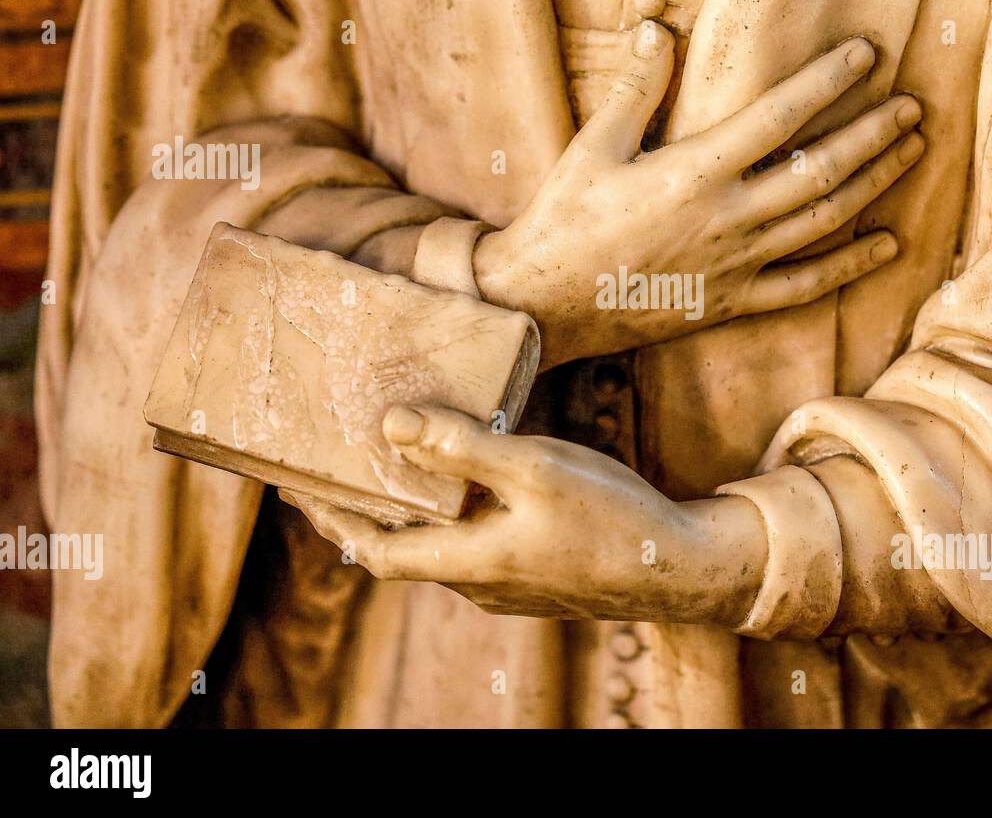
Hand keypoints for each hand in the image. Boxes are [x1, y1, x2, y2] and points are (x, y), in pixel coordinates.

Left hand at [282, 404, 768, 624]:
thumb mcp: (535, 468)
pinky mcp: (537, 575)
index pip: (375, 551)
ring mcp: (510, 584)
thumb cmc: (611, 518)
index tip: (293, 486)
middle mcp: (481, 582)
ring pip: (441, 547)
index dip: (330, 520)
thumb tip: (391, 424)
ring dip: (409, 512)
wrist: (680, 568)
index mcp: (470, 561)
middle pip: (403, 550)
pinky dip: (451, 515)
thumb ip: (463, 447)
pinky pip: (475, 545)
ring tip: (390, 466)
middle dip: (362, 512)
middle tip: (330, 469)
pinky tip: (468, 483)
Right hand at [473, 21, 924, 367]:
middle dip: (872, 136)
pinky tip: (887, 247)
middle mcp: (727, 219)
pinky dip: (849, 266)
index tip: (866, 54)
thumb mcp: (594, 146)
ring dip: (874, 185)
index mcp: (694, 173)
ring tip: (912, 153)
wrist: (547, 302)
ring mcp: (736, 264)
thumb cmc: (566, 220)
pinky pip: (804, 286)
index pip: (778, 116)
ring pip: (824, 223)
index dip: (826, 81)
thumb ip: (637, 88)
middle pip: (820, 171)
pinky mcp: (732, 301)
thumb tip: (659, 29)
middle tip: (914, 107)